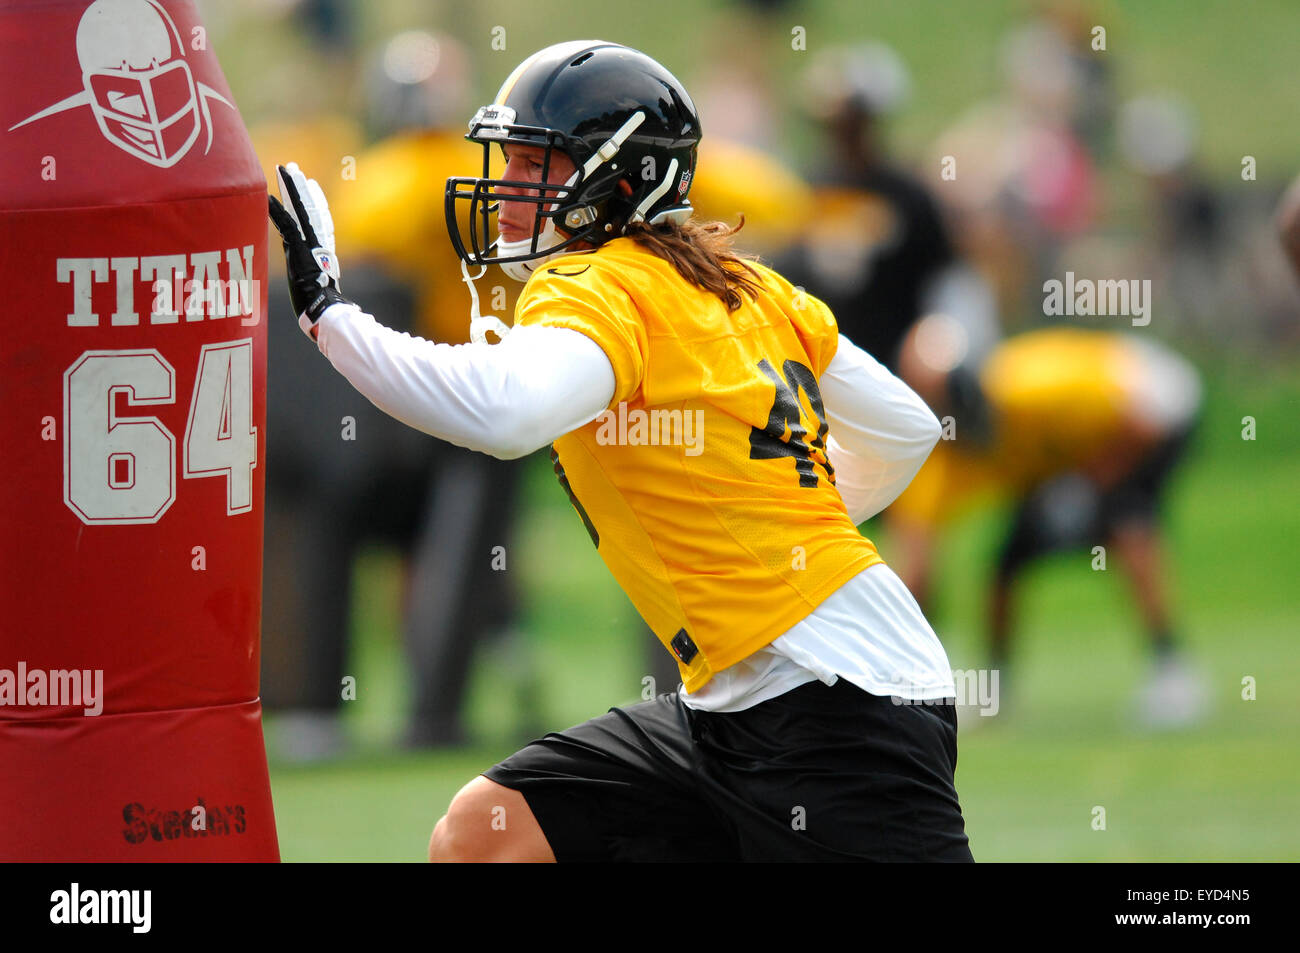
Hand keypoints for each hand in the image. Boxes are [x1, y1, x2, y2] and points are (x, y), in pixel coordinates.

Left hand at [268, 162, 351, 338]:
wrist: (329, 314)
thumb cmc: (327, 312)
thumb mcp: (324, 297)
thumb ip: (325, 293)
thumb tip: (339, 309)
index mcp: (323, 254)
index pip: (318, 222)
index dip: (314, 203)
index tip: (311, 187)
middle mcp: (319, 245)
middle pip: (310, 209)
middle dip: (301, 188)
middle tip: (294, 168)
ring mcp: (310, 245)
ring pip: (301, 210)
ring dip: (292, 189)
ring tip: (286, 169)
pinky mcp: (300, 249)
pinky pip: (286, 225)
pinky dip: (276, 210)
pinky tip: (267, 196)